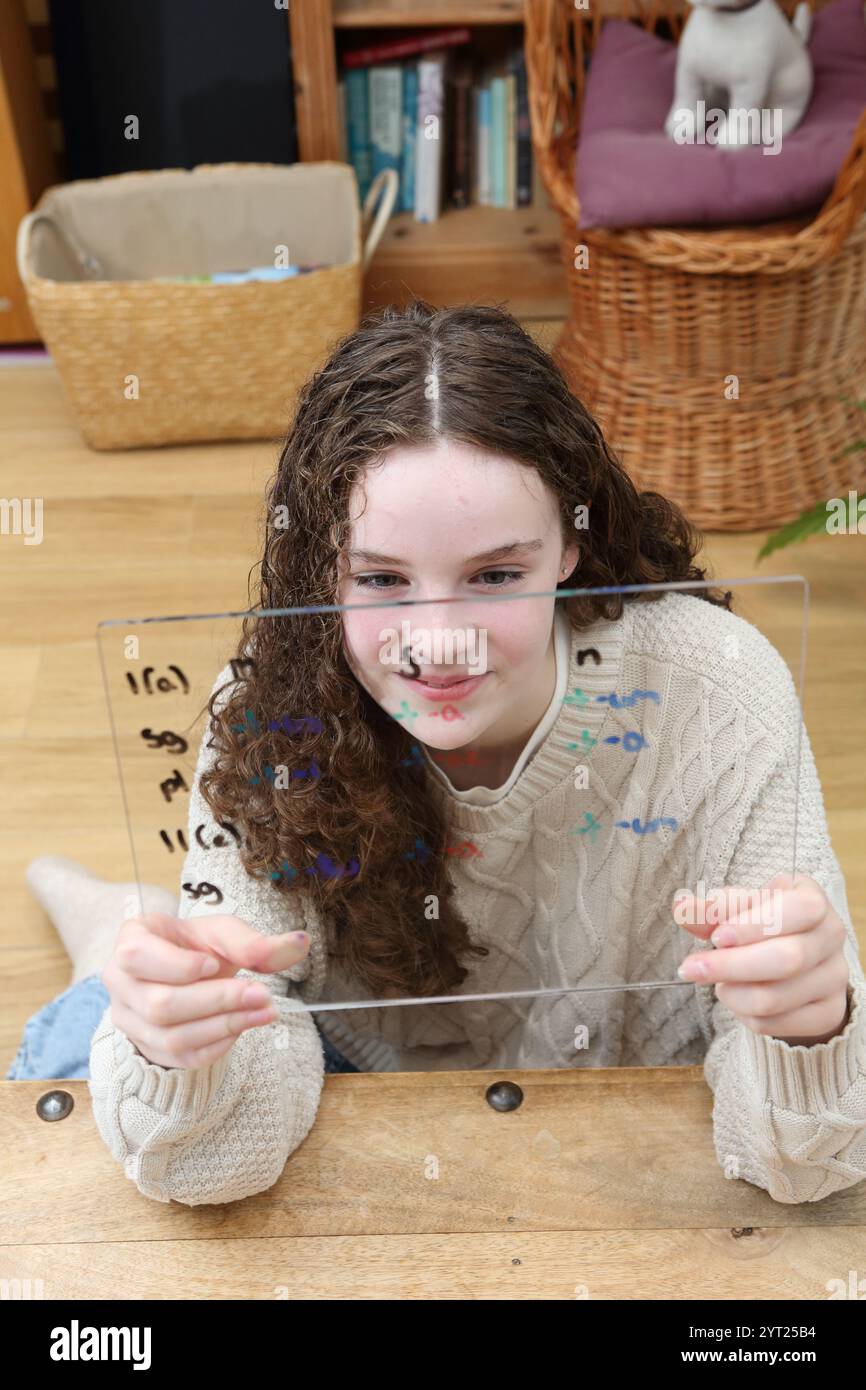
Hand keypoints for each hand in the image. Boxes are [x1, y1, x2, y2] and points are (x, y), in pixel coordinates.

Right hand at [102, 911, 310, 1069]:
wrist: (185, 972)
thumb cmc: (199, 946)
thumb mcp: (223, 934)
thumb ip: (255, 942)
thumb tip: (301, 944)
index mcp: (131, 941)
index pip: (137, 956)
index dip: (177, 965)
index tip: (215, 963)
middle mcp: (119, 984)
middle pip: (161, 1005)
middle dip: (217, 1001)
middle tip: (261, 994)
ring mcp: (129, 1020)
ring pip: (171, 1037)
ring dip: (224, 1026)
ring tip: (264, 1012)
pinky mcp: (149, 1047)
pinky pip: (182, 1058)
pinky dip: (217, 1045)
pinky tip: (243, 1027)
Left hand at [673, 874, 850, 1044]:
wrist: (796, 954)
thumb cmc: (764, 921)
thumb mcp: (740, 907)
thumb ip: (712, 909)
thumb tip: (682, 906)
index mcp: (814, 902)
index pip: (796, 911)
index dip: (754, 926)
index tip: (716, 937)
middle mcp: (832, 938)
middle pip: (785, 960)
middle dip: (730, 966)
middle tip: (690, 968)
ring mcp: (833, 978)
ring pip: (775, 998)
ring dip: (732, 993)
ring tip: (718, 983)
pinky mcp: (826, 1013)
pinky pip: (774, 1023)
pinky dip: (743, 1014)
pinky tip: (737, 998)